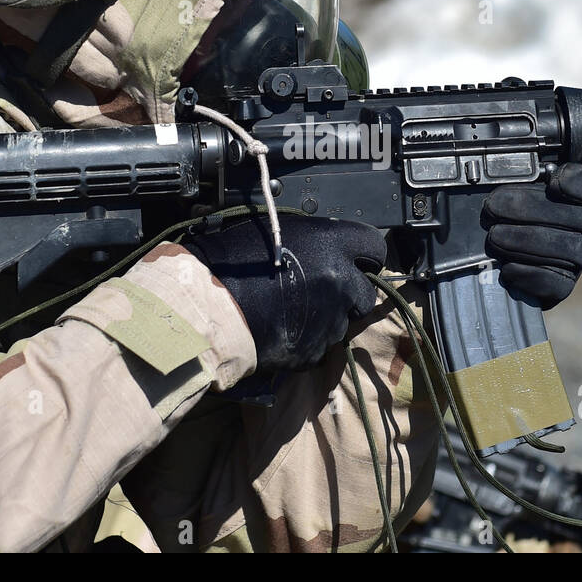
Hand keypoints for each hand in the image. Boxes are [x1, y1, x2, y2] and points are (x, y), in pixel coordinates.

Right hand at [180, 214, 387, 371]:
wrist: (207, 306)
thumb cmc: (232, 261)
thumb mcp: (277, 230)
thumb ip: (313, 239)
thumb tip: (325, 247)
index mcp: (332, 245)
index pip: (374, 245)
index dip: (362, 253)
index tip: (353, 258)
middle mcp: (340, 282)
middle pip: (365, 291)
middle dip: (349, 290)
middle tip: (322, 288)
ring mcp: (329, 320)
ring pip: (343, 321)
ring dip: (327, 316)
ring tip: (292, 310)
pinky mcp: (313, 351)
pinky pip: (320, 345)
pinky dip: (307, 339)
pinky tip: (283, 328)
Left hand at [482, 163, 581, 308]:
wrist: (480, 270)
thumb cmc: (488, 224)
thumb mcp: (491, 198)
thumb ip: (500, 181)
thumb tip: (490, 168)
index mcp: (562, 199)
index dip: (577, 182)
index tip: (552, 182)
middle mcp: (573, 227)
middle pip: (574, 215)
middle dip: (528, 209)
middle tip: (491, 208)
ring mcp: (571, 259)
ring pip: (567, 248)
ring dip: (525, 241)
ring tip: (494, 237)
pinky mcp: (561, 286)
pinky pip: (556, 282)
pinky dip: (529, 273)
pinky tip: (507, 268)